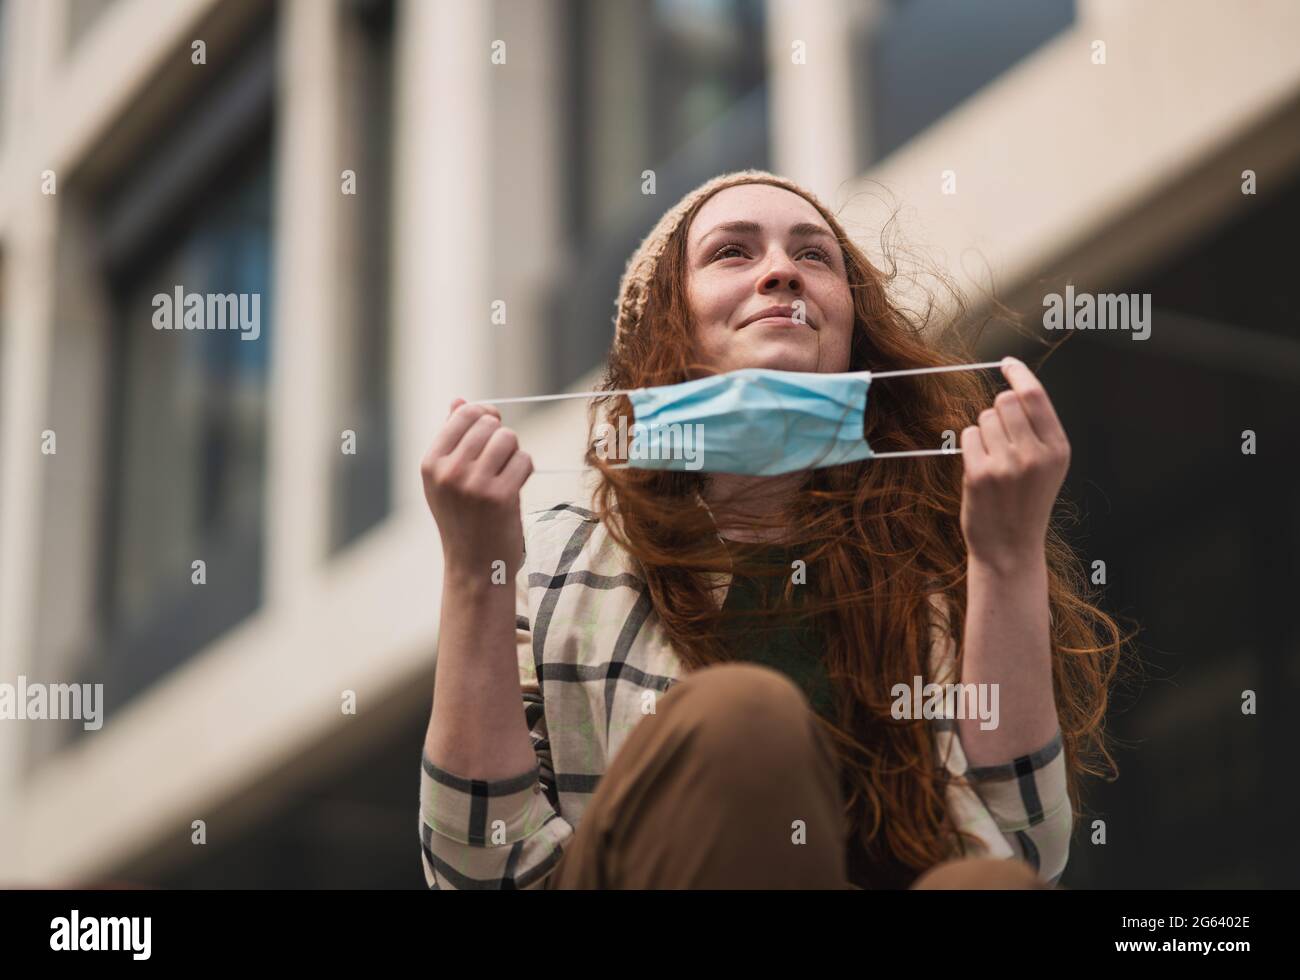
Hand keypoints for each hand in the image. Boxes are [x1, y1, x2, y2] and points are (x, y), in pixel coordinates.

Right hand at [420, 398, 533, 577]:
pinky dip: (525, 471)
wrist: (475, 566)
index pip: (464, 414)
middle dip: (500, 437)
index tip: (492, 428)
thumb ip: (452, 438)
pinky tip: (514, 488)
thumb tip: (459, 400)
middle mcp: (448, 471)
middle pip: (489, 424)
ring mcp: (473, 484)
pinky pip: (524, 460)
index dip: (485, 415)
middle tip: (498, 462)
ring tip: (506, 474)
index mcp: (430, 463)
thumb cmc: (463, 518)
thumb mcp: (445, 479)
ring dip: (514, 453)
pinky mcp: (500, 497)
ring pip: (508, 438)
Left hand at [959, 358, 1070, 573]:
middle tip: (1002, 440)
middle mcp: (1035, 454)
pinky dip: (970, 445)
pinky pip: (968, 435)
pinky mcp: (980, 474)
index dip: (1018, 374)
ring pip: (985, 417)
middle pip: (1006, 401)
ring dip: (984, 431)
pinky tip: (980, 468)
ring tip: (994, 460)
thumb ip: (1038, 430)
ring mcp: (1007, 464)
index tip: (1008, 364)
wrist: (1010, 548)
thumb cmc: (1026, 504)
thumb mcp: (1048, 467)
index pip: (1035, 395)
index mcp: (1057, 449)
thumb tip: (1015, 387)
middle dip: (998, 411)